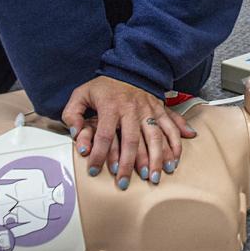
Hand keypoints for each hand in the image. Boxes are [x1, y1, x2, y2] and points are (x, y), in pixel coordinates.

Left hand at [62, 76, 196, 188]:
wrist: (132, 67)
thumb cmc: (105, 86)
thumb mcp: (81, 94)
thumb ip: (73, 114)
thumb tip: (75, 134)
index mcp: (111, 107)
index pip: (104, 135)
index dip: (98, 155)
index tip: (94, 171)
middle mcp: (132, 110)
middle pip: (132, 141)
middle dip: (129, 165)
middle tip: (124, 183)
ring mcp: (149, 110)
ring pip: (156, 137)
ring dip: (157, 158)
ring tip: (154, 177)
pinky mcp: (161, 110)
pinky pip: (171, 127)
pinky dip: (176, 143)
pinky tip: (176, 158)